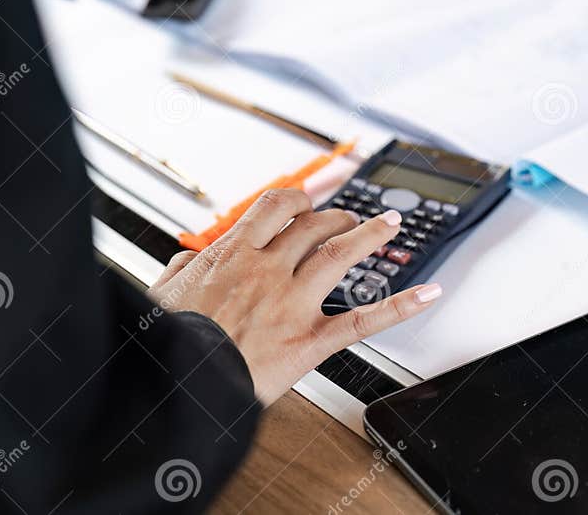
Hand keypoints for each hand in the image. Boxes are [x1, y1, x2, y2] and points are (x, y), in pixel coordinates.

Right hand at [148, 189, 440, 405]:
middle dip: (335, 218)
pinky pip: (363, 320)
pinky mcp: (309, 341)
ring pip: (341, 255)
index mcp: (232, 256)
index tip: (305, 203)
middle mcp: (267, 271)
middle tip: (347, 219)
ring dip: (370, 235)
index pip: (275, 208)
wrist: (175, 385)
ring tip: (389, 225)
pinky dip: (401, 306)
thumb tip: (187, 258)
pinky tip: (427, 294)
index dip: (297, 201)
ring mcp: (293, 303)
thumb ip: (180, 270)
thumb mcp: (159, 295)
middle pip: (313, 227)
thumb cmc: (166, 345)